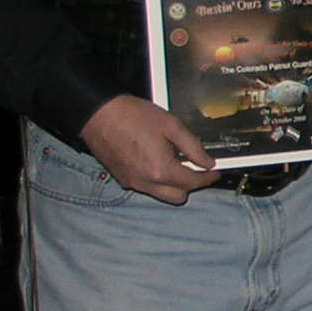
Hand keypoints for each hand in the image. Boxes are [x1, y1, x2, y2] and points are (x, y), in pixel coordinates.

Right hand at [80, 95, 219, 202]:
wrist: (97, 114)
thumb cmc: (132, 116)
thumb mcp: (171, 126)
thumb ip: (193, 147)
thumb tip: (207, 162)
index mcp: (161, 171)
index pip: (192, 183)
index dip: (207, 178)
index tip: (214, 172)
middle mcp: (146, 183)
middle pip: (178, 197)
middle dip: (191, 185)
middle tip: (196, 168)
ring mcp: (132, 182)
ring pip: (161, 194)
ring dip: (172, 184)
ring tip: (175, 162)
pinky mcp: (121, 178)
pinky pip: (145, 187)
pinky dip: (155, 180)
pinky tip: (156, 161)